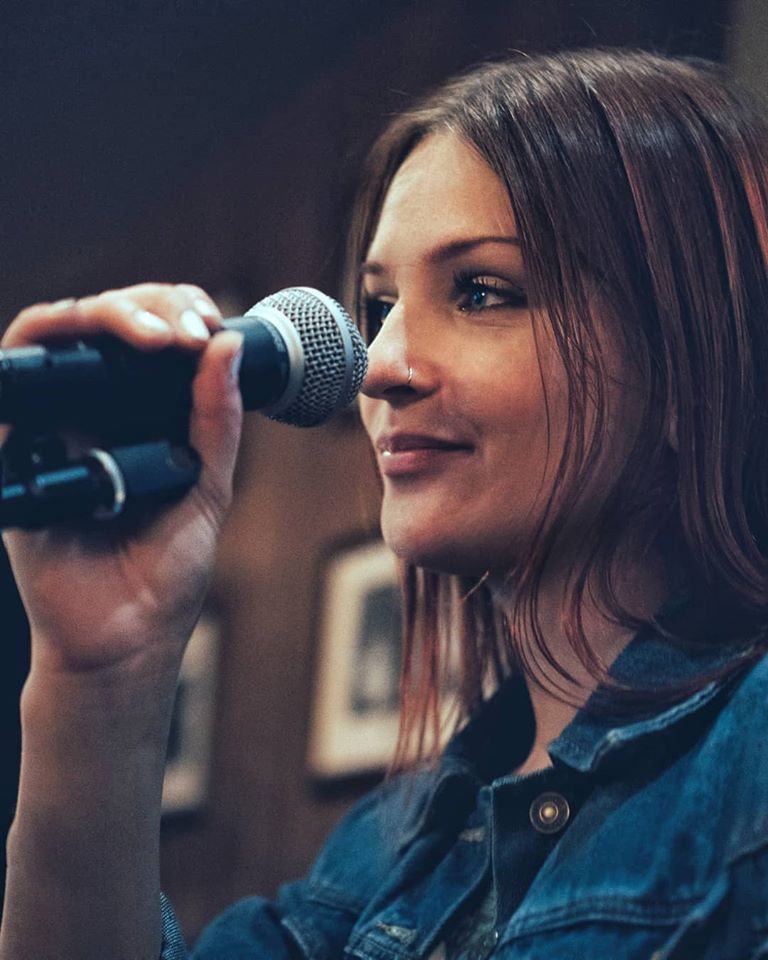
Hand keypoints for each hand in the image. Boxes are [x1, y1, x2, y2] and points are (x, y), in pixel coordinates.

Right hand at [1, 283, 243, 680]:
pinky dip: (40, 346)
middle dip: (149, 306)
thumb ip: (216, 420)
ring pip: (60, 337)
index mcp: (145, 419)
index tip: (209, 322)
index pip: (151, 338)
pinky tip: (80, 341)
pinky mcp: (18, 451)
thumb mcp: (208, 487)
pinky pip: (12, 383)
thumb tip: (229, 345)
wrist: (124, 638)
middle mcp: (97, 415)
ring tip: (153, 336)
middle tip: (187, 328)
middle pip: (107, 327)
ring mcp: (56, 429)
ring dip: (103, 316)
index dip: (175, 311)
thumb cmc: (166, 572)